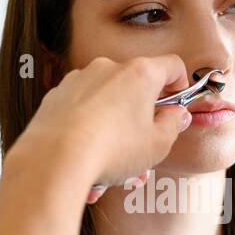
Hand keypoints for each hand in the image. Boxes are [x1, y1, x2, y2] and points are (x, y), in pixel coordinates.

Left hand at [12, 55, 192, 201]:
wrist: (54, 159)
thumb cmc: (111, 150)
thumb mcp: (158, 145)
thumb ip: (173, 125)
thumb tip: (176, 116)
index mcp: (140, 74)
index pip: (172, 66)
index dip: (180, 86)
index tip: (177, 106)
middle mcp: (108, 68)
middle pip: (136, 87)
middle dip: (143, 116)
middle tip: (146, 145)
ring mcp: (79, 80)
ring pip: (107, 103)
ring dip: (115, 130)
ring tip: (114, 168)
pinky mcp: (56, 96)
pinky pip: (82, 113)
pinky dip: (88, 132)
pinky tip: (88, 161)